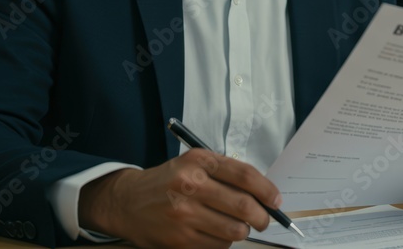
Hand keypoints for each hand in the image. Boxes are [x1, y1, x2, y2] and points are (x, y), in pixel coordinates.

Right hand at [79, 148, 281, 247]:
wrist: (127, 202)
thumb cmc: (166, 182)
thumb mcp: (192, 163)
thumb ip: (225, 173)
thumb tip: (263, 193)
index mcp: (198, 162)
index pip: (244, 175)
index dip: (267, 190)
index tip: (276, 200)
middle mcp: (190, 185)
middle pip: (243, 206)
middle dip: (262, 217)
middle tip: (264, 220)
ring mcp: (184, 214)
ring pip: (234, 230)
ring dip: (242, 231)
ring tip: (235, 226)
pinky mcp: (180, 240)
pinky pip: (218, 246)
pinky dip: (223, 242)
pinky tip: (214, 233)